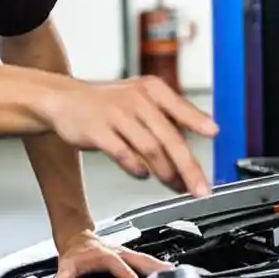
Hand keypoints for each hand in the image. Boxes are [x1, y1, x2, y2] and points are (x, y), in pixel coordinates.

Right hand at [37, 76, 217, 197]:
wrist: (64, 100)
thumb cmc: (107, 104)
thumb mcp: (139, 99)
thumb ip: (167, 118)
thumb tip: (196, 140)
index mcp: (150, 89)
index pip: (179, 107)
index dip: (197, 120)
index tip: (214, 133)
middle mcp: (136, 99)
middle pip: (169, 137)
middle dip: (189, 167)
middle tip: (200, 188)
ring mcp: (116, 115)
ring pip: (150, 148)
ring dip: (166, 172)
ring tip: (174, 186)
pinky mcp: (97, 131)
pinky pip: (123, 153)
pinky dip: (136, 167)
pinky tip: (142, 174)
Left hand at [52, 230, 172, 277]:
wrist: (76, 237)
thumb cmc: (75, 252)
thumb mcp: (68, 263)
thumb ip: (65, 273)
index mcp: (107, 255)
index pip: (122, 267)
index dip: (130, 276)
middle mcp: (120, 252)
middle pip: (142, 260)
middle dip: (156, 268)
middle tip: (170, 276)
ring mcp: (127, 253)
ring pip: (147, 260)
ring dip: (161, 267)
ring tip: (176, 275)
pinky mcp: (131, 256)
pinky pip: (147, 262)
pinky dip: (158, 268)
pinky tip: (169, 275)